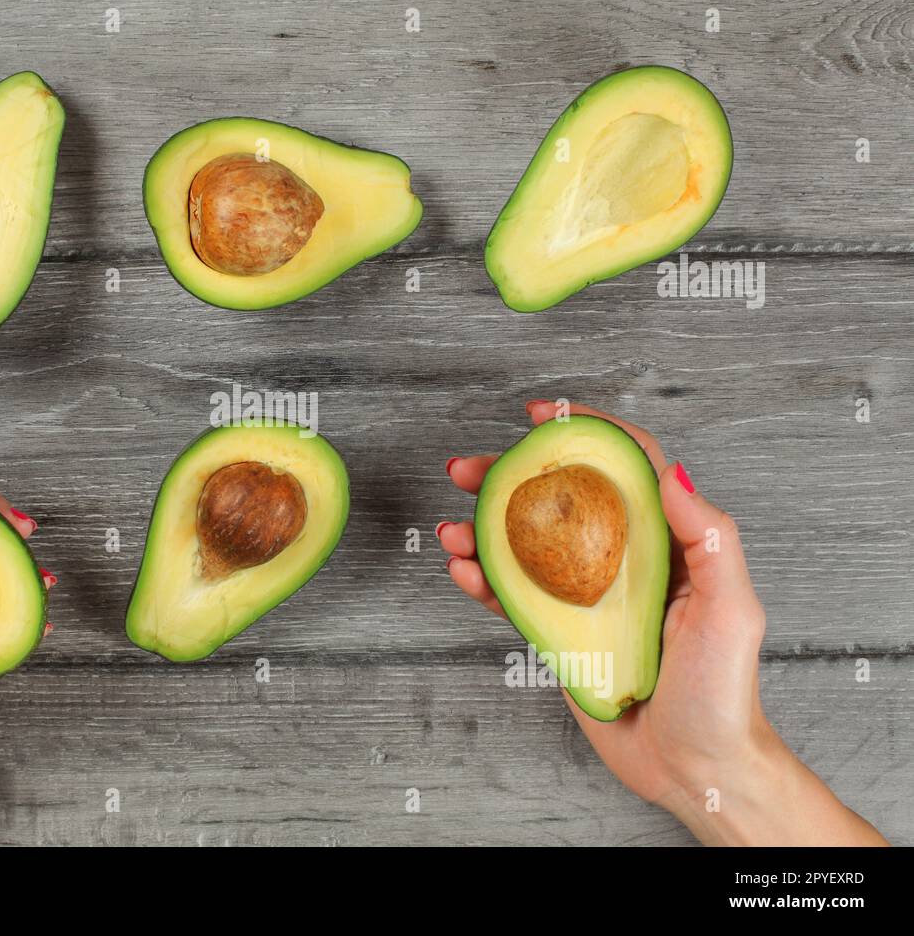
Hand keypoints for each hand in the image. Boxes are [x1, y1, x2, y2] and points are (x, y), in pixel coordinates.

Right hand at [438, 400, 885, 845]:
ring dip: (484, 529)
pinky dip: (484, 581)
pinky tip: (462, 570)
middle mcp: (624, 560)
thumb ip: (708, 538)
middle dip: (510, 477)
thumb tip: (672, 474)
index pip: (626, 467)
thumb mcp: (730, 609)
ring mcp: (588, 595)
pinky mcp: (562, 632)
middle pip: (561, 499)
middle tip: (468, 469)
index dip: (584, 431)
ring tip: (452, 527)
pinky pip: (515, 597)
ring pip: (526, 545)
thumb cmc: (722, 693)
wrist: (694, 768)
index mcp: (668, 543)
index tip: (541, 416)